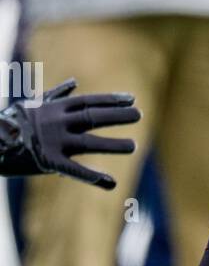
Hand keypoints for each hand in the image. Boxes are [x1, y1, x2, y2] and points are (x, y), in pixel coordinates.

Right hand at [0, 79, 139, 187]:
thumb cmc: (12, 122)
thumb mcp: (33, 104)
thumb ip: (55, 95)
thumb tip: (74, 82)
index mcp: (54, 108)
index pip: (88, 101)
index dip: (110, 100)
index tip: (131, 99)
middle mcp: (57, 123)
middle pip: (93, 117)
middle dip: (116, 116)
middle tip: (139, 115)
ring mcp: (53, 142)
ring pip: (89, 143)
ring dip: (112, 145)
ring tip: (133, 146)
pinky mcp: (47, 162)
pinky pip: (74, 170)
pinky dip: (93, 176)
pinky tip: (111, 182)